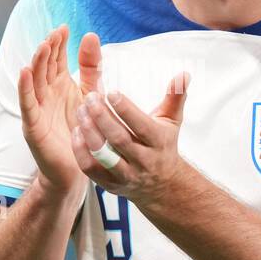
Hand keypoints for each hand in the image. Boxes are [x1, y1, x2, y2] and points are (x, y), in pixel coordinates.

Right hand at [18, 25, 102, 195]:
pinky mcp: (33, 125)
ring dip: (36, 63)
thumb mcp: (91, 94)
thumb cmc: (83, 130)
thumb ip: (92, 67)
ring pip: (35, 81)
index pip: (57, 58)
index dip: (59, 43)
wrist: (78, 167)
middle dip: (48, 49)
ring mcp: (38, 109)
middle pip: (44, 66)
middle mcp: (46, 94)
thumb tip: (90, 35)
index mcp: (60, 84)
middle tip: (54, 34)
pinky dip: (25, 88)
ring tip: (42, 46)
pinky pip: (28, 104)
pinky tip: (25, 72)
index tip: (63, 27)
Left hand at [71, 72, 190, 205]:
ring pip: (104, 155)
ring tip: (81, 111)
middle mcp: (143, 160)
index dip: (126, 109)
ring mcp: (126, 174)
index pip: (141, 126)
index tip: (111, 92)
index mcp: (158, 142)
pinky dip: (81, 151)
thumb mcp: (172, 121)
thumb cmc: (163, 145)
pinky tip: (76, 131)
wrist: (162, 185)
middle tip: (90, 97)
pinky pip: (91, 169)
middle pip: (119, 140)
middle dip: (102, 117)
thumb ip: (175, 97)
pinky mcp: (110, 183)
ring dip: (89, 132)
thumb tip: (183, 74)